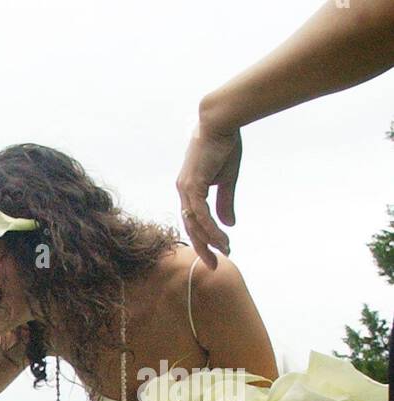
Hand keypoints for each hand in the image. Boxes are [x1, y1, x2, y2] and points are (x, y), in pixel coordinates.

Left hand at [176, 118, 242, 268]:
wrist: (220, 122)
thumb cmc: (223, 146)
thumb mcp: (226, 179)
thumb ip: (225, 202)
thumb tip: (229, 224)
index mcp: (189, 190)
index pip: (193, 221)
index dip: (203, 238)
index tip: (216, 252)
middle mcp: (183, 192)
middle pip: (190, 227)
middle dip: (203, 247)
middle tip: (213, 265)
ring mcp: (185, 189)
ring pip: (195, 223)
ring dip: (210, 240)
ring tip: (224, 252)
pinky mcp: (192, 185)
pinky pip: (200, 214)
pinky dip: (210, 227)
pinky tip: (221, 238)